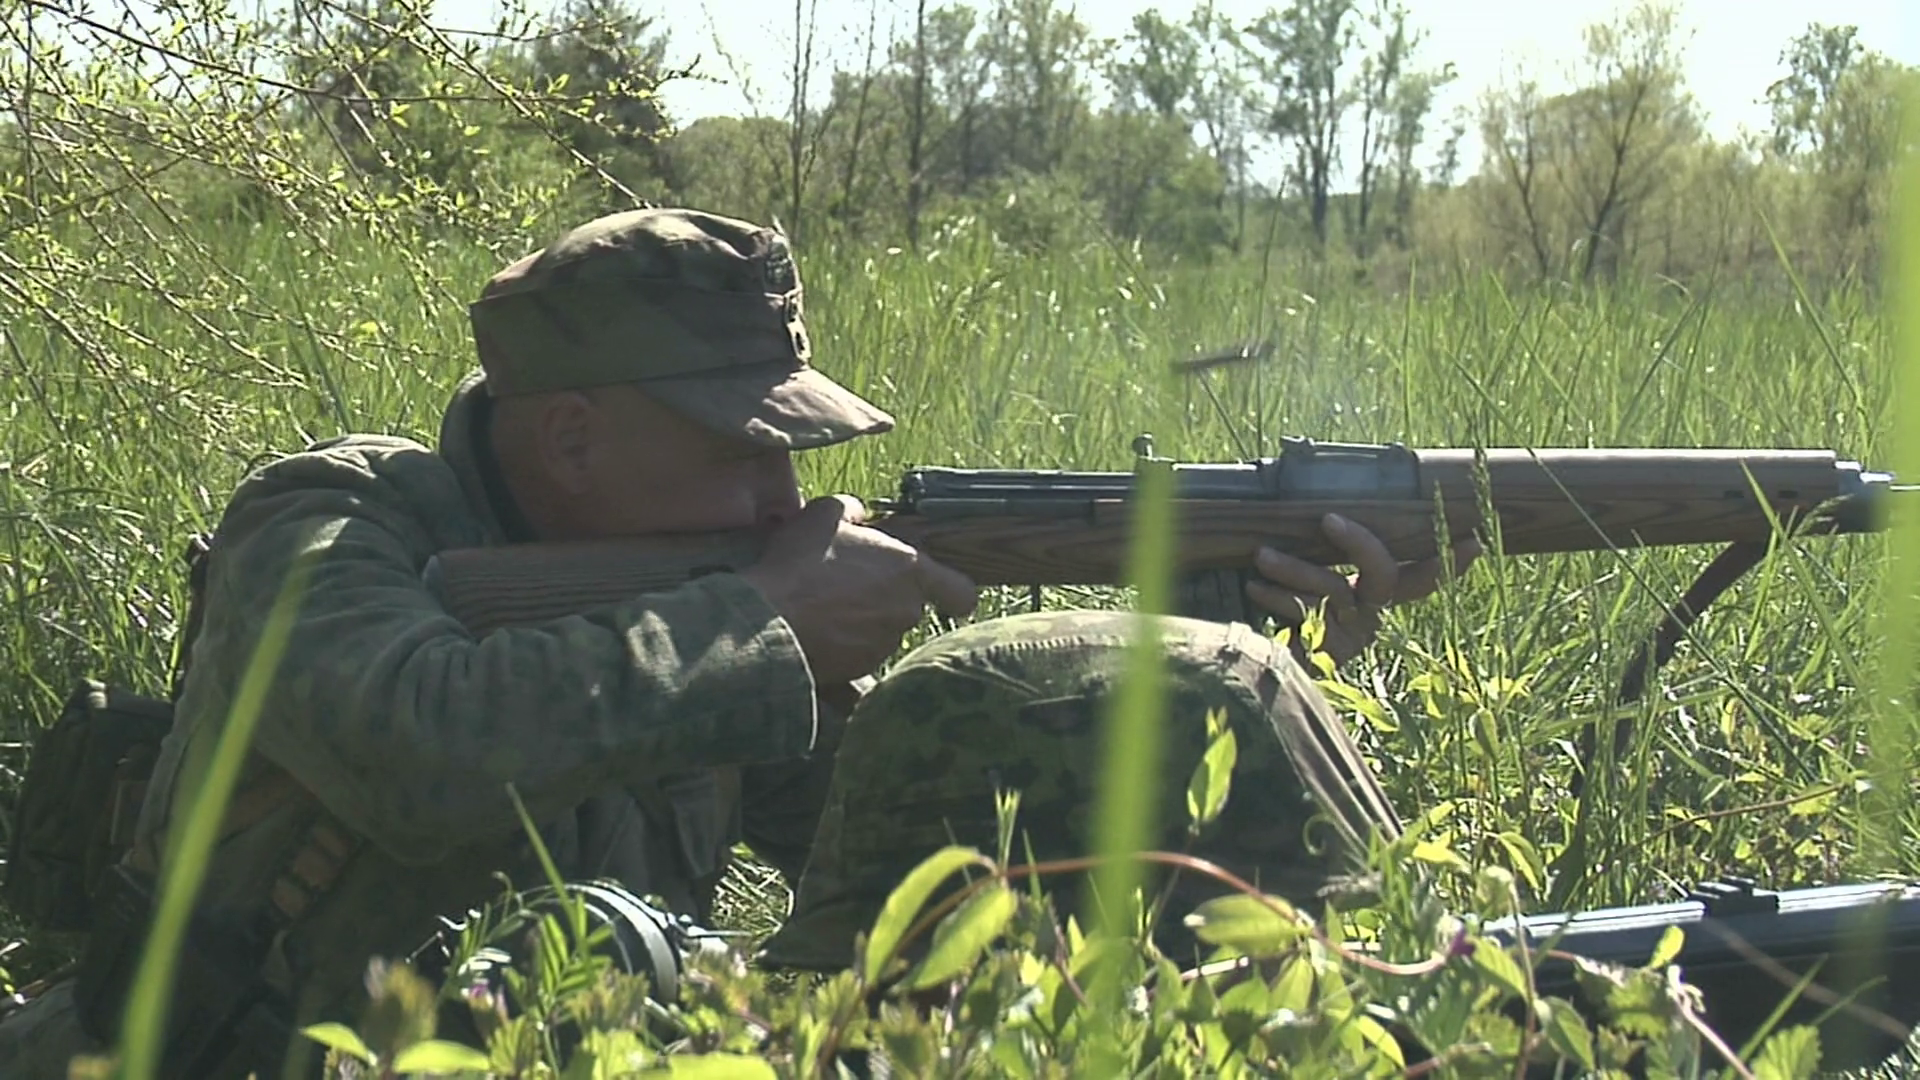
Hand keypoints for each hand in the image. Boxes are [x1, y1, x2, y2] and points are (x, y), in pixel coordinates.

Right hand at [740, 495, 977, 684]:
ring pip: (883, 631)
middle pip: (911, 607)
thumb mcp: (824, 514)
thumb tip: (859, 516)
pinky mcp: (858, 672)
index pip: (962, 593)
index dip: (953, 591)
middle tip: (849, 582)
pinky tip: (815, 628)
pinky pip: (858, 654)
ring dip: (863, 621)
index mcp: (910, 572)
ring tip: (824, 605)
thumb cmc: (800, 564)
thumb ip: (852, 510)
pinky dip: (844, 644)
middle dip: (886, 597)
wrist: (766, 621)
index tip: (940, 589)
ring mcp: (883, 646)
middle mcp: (906, 613)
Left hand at [1245, 513, 1481, 667]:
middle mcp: (1371, 614)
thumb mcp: (1305, 578)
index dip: (1449, 562)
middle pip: (1384, 575)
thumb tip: (1315, 510)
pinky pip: (1304, 610)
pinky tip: (1256, 587)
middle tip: (1330, 519)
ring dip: (1293, 567)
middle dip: (1360, 543)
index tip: (1474, 541)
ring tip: (1262, 556)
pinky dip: (1277, 594)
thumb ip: (1321, 556)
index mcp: (1375, 595)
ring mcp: (1349, 635)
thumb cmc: (1282, 608)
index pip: (1422, 576)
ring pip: (1332, 588)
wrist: (1259, 666)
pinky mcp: (1323, 650)